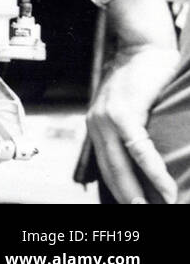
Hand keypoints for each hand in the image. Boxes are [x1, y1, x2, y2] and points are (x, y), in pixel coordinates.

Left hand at [87, 41, 180, 203]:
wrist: (141, 47)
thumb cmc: (140, 77)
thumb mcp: (128, 107)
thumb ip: (129, 131)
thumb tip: (143, 159)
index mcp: (96, 126)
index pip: (107, 167)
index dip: (121, 190)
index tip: (134, 207)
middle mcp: (96, 125)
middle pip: (112, 173)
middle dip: (130, 199)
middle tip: (145, 216)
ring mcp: (106, 119)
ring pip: (124, 166)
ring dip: (143, 192)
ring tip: (161, 209)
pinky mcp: (123, 113)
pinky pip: (138, 150)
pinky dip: (153, 171)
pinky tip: (166, 188)